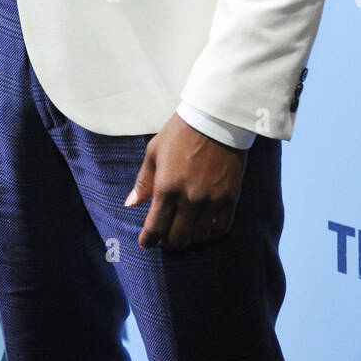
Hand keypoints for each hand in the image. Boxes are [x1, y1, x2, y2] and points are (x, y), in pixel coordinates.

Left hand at [124, 114, 247, 252]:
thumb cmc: (180, 132)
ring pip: (199, 237)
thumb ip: (143, 182)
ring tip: (185, 229)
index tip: (147, 241)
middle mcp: (189, 198)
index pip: (155, 229)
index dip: (148, 241)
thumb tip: (130, 204)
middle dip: (168, 243)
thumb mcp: (154, 152)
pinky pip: (222, 228)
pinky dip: (212, 232)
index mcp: (166, 187)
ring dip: (190, 238)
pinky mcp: (230, 197)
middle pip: (177, 239)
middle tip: (165, 237)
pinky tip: (205, 224)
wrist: (215, 118)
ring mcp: (211, 199)